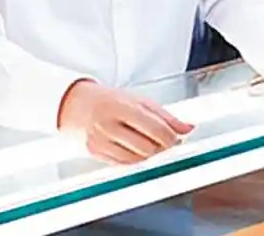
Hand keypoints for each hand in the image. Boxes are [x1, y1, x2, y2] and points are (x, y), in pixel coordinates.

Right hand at [57, 80, 193, 164]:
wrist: (74, 105)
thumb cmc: (109, 100)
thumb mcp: (138, 100)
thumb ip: (165, 115)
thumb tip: (189, 129)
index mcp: (120, 106)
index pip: (154, 128)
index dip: (171, 137)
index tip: (178, 137)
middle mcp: (108, 124)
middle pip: (147, 146)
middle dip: (162, 147)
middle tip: (167, 142)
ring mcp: (100, 141)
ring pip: (137, 159)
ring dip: (151, 155)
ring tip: (153, 144)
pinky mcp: (95, 153)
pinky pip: (124, 164)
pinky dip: (137, 159)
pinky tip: (139, 150)